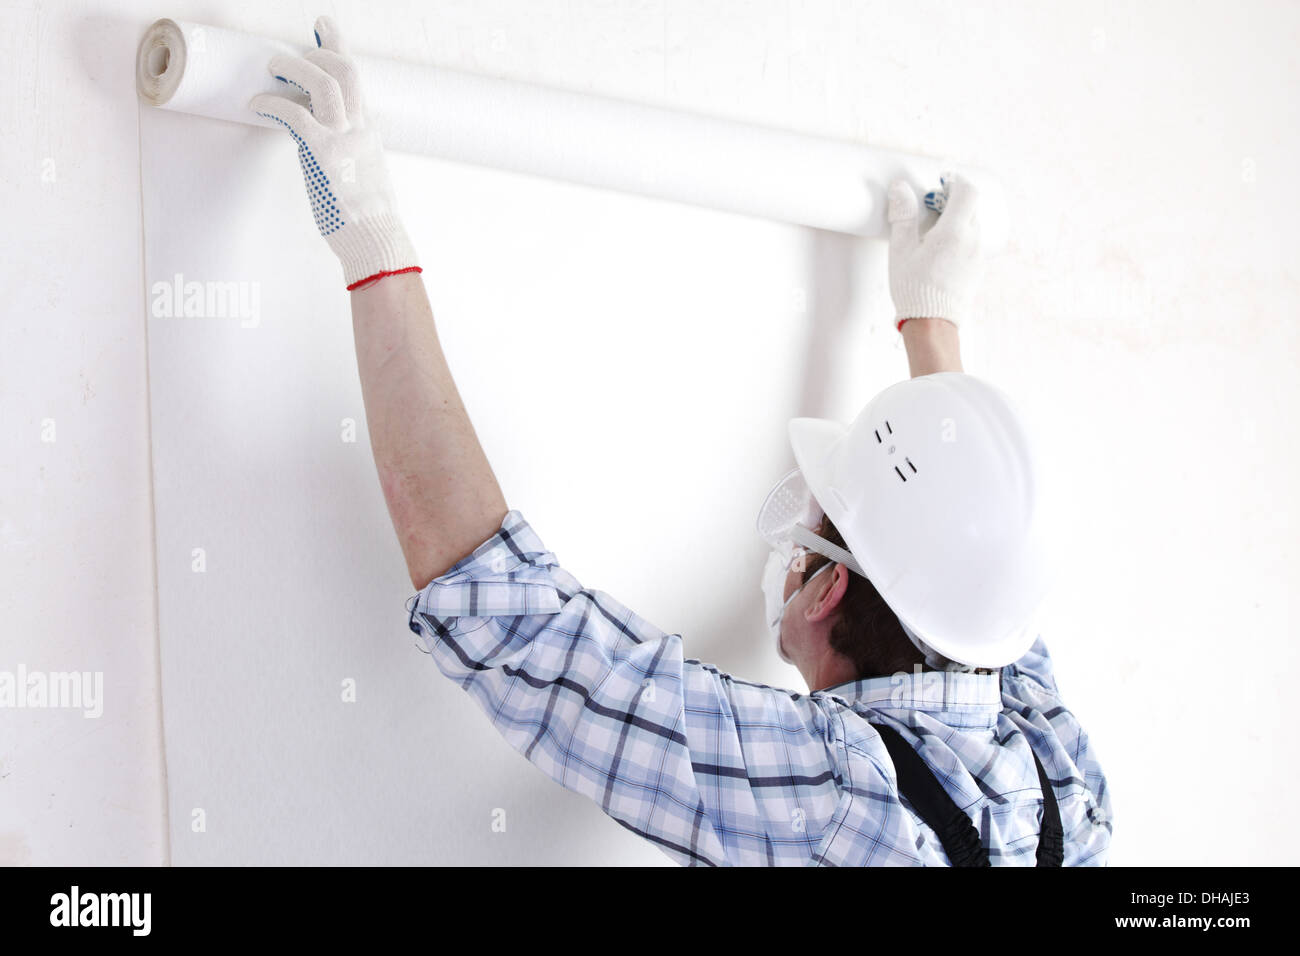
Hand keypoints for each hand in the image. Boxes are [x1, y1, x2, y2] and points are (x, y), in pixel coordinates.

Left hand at [249, 16, 419, 289]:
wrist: (375, 241)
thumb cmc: (368, 219)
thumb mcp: (366, 175)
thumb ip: (353, 152)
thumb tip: (336, 145)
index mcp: (369, 134)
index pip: (357, 81)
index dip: (339, 49)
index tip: (324, 28)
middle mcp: (359, 130)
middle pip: (345, 71)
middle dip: (318, 52)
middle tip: (293, 49)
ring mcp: (343, 140)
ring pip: (322, 83)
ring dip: (293, 68)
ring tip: (272, 67)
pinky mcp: (324, 154)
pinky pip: (295, 115)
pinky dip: (272, 103)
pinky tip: (257, 103)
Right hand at [887, 172, 981, 331]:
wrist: (932, 324)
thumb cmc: (914, 287)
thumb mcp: (901, 248)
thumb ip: (903, 215)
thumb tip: (900, 188)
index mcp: (955, 231)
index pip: (967, 191)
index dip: (955, 182)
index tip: (941, 182)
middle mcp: (972, 241)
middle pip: (970, 207)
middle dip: (952, 201)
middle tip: (930, 207)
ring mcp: (977, 256)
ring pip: (972, 226)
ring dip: (956, 221)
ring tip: (933, 232)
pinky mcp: (977, 270)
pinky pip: (972, 244)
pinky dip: (960, 239)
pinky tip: (940, 252)